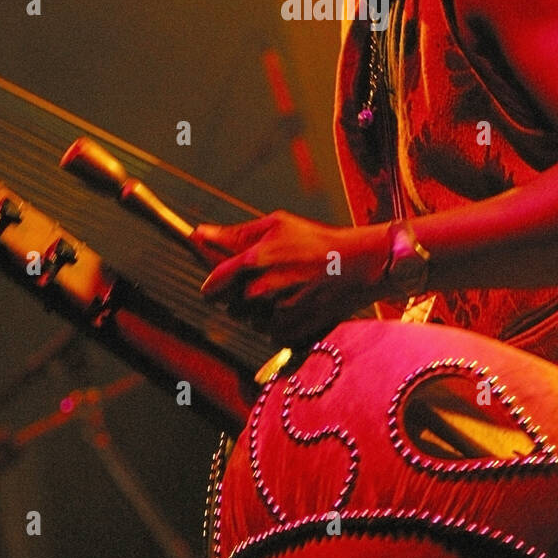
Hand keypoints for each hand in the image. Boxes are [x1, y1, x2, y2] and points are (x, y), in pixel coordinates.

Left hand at [195, 211, 388, 347]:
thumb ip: (236, 233)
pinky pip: (268, 332)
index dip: (212, 285)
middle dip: (238, 294)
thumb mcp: (277, 224)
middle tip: (263, 281)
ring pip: (249, 319)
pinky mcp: (290, 332)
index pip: (213, 284)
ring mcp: (276, 314)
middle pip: (229, 304)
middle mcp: (261, 291)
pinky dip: (276, 321)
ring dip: (257, 309)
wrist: (358, 266)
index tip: (215, 284)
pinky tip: (295, 304)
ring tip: (284, 290)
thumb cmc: (316, 240)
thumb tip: (198, 233)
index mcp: (254, 261)